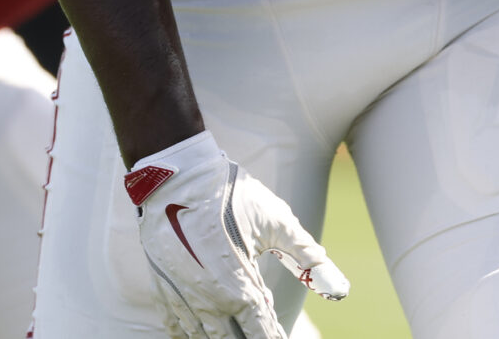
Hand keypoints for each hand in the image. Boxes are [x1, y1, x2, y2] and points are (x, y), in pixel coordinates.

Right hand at [124, 131, 348, 338]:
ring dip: (220, 337)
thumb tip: (336, 281)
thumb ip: (305, 253)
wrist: (178, 175)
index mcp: (240, 289)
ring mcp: (182, 296)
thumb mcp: (275, 221)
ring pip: (201, 337)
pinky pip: (173, 326)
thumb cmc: (230, 195)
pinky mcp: (162, 285)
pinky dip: (187, 333)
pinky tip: (198, 333)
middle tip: (260, 334)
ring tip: (233, 333)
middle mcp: (210, 301)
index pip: (262, 333)